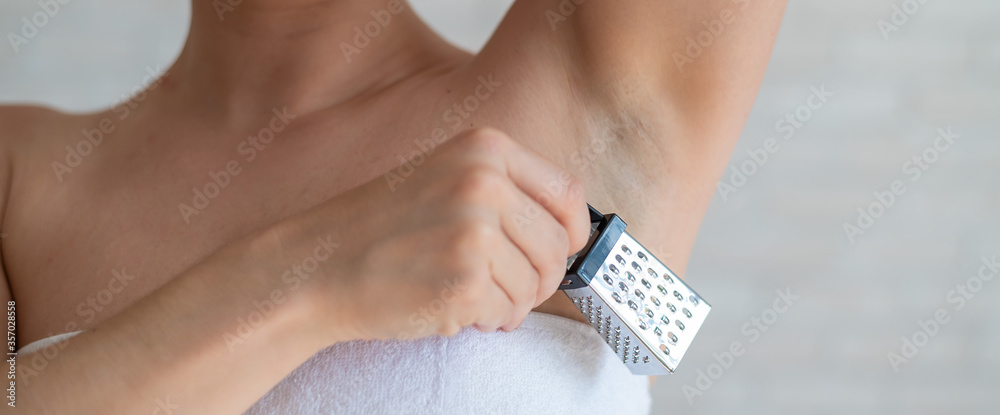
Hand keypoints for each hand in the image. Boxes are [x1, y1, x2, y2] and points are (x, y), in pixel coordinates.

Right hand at [282, 127, 590, 341]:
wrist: (318, 266)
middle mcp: (484, 184)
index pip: (568, 192)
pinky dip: (485, 320)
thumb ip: (506, 193)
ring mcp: (474, 233)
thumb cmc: (380, 228)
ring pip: (536, 286)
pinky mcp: (465, 283)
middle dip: (540, 277)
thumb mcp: (445, 179)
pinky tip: (450, 305)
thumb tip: (570, 232)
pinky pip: (508, 315)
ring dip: (508, 302)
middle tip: (504, 285)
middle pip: (558, 246)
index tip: (567, 248)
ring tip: (464, 291)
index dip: (574, 230)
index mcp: (484, 149)